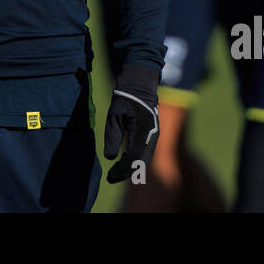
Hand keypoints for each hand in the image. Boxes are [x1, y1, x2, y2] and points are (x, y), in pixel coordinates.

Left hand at [103, 63, 159, 183]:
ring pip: (145, 159)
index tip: (110, 175)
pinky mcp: (152, 135)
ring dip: (132, 168)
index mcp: (143, 130)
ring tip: (116, 173)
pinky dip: (136, 161)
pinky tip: (125, 164)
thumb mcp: (114, 115)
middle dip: (126, 172)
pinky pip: (146, 153)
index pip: (133, 157)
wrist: (140, 85)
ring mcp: (154, 135)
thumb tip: (109, 158)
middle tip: (111, 177)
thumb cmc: (125, 98)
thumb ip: (112, 136)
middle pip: (141, 161)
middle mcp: (152, 135)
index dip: (122, 169)